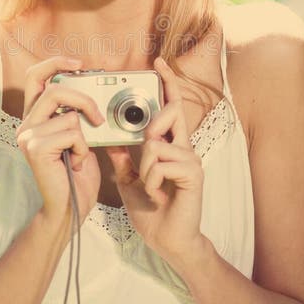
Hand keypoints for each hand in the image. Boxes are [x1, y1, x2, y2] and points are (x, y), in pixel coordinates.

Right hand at [15, 56, 103, 227]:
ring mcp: (28, 136)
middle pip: (55, 89)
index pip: (35, 77)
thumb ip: (78, 115)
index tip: (79, 64)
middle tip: (98, 118)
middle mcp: (26, 125)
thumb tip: (94, 91)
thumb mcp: (80, 138)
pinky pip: (72, 133)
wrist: (70, 208)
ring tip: (80, 155)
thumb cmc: (77, 176)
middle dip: (84, 99)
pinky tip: (76, 164)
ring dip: (85, 137)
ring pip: (69, 115)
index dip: (55, 63)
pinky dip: (83, 149)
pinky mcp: (35, 148)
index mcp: (34, 118)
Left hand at [106, 57, 203, 263]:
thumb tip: (110, 139)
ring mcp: (190, 159)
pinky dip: (151, 179)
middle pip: (171, 112)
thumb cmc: (153, 211)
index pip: (171, 106)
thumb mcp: (128, 180)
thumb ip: (123, 158)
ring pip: (157, 141)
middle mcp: (183, 147)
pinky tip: (157, 193)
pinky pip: (161, 161)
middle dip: (151, 127)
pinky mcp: (193, 173)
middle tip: (145, 151)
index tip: (158, 63)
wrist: (168, 240)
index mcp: (170, 145)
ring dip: (144, 166)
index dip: (167, 83)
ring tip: (149, 185)